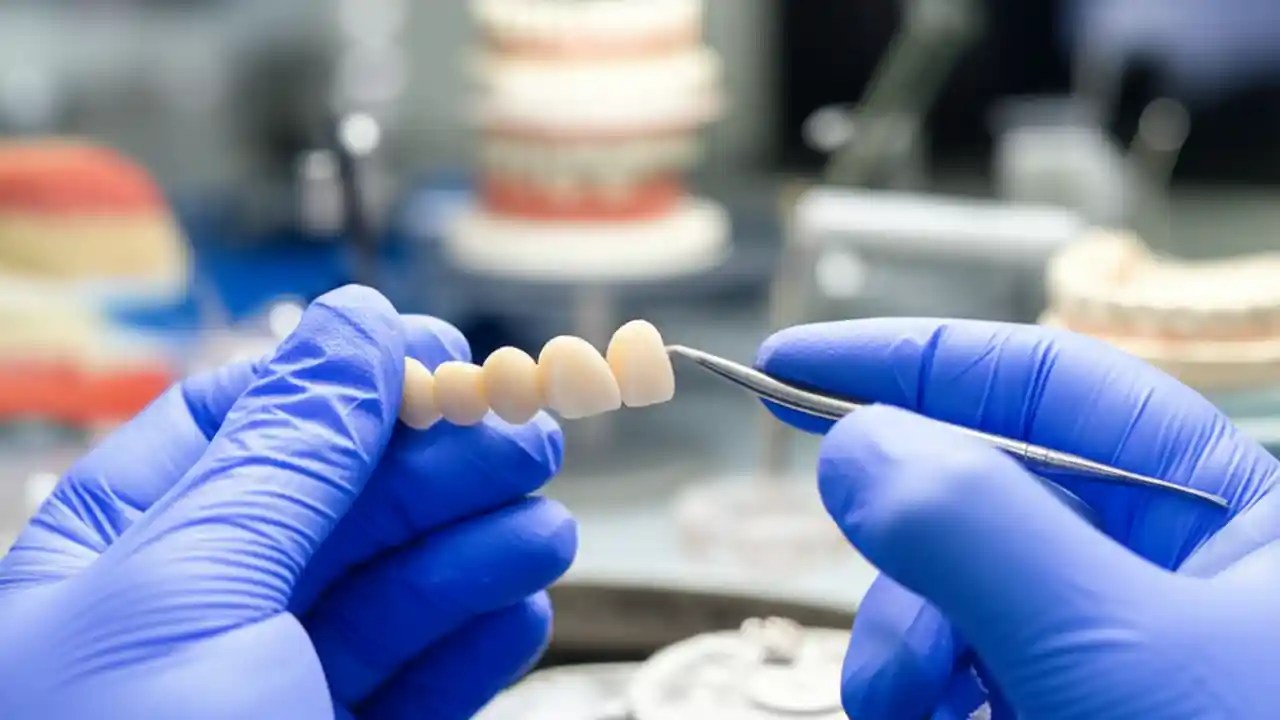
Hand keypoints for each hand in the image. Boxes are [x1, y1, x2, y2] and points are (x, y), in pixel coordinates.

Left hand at [0, 286, 575, 718]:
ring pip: (396, 588)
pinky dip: (477, 642)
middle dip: (438, 464)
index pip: (250, 418)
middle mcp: (202, 610)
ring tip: (544, 529)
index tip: (443, 357)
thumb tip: (356, 326)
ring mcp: (279, 687)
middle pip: (345, 498)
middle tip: (531, 435)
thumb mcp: (192, 589)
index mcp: (124, 547)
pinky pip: (424, 677)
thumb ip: (287, 454)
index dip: (352, 377)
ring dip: (476, 548)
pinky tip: (520, 609)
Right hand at [758, 318, 1279, 718]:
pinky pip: (963, 670)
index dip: (905, 361)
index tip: (786, 366)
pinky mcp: (1068, 701)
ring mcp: (1108, 644)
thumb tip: (856, 446)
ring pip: (952, 599)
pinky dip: (930, 697)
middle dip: (907, 574)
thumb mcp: (1113, 653)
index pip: (1039, 383)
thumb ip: (977, 529)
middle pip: (975, 501)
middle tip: (899, 673)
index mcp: (1213, 506)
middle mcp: (1160, 565)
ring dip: (908, 657)